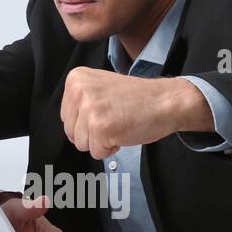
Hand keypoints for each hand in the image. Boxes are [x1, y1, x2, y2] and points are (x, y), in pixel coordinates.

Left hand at [59, 67, 212, 159]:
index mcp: (76, 79)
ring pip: (82, 144)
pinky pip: (97, 152)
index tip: (107, 110)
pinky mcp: (100, 127)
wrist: (165, 101)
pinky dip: (111, 148)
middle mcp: (79, 90)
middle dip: (92, 133)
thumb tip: (69, 128)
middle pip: (71, 132)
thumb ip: (80, 103)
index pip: (66, 117)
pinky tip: (124, 131)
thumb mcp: (100, 88)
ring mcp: (89, 108)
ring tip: (119, 123)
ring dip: (102, 141)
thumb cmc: (137, 98)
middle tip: (115, 117)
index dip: (87, 122)